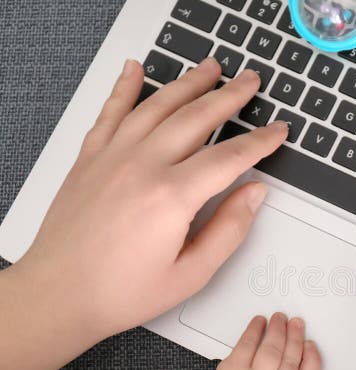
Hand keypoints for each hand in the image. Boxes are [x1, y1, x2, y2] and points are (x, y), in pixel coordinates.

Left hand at [13, 58, 286, 342]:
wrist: (58, 294)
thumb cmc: (119, 291)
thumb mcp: (191, 274)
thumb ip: (229, 230)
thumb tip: (254, 194)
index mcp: (171, 197)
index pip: (230, 157)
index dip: (260, 141)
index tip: (277, 131)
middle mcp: (141, 167)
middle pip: (196, 117)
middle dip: (229, 96)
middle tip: (250, 81)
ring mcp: (112, 157)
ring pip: (158, 106)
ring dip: (188, 83)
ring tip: (210, 68)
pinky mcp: (89, 158)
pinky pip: (111, 112)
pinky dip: (124, 87)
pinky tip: (135, 70)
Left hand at [194, 314, 320, 369]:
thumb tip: (303, 365)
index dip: (312, 358)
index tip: (310, 346)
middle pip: (290, 360)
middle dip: (296, 337)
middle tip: (297, 325)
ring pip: (272, 349)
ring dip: (278, 329)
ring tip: (280, 319)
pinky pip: (248, 344)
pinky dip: (255, 330)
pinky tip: (260, 323)